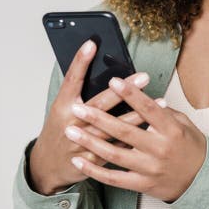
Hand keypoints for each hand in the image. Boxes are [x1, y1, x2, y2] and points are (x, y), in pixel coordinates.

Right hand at [29, 39, 159, 194]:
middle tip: (144, 77)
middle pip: (100, 103)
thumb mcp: (64, 108)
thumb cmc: (61, 129)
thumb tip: (102, 67)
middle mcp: (72, 122)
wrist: (48, 165)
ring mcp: (82, 141)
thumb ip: (81, 92)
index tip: (91, 44)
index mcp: (63, 106)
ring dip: (138, 114)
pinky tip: (155, 129)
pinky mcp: (93, 159)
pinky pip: (119, 147)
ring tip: (160, 102)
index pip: (72, 80)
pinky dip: (136, 138)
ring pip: (114, 127)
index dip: (80, 62)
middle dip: (124, 90)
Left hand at [63, 75, 206, 202]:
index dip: (131, 94)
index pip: (148, 108)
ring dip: (90, 142)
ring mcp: (149, 168)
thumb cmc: (192, 149)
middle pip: (125, 131)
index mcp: (171, 130)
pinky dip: (94, 170)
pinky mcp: (142, 184)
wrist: (201, 180)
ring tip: (70, 131)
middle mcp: (160, 149)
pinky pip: (113, 178)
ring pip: (114, 154)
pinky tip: (79, 160)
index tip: (114, 81)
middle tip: (78, 108)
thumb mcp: (186, 125)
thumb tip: (146, 99)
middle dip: (98, 118)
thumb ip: (166, 113)